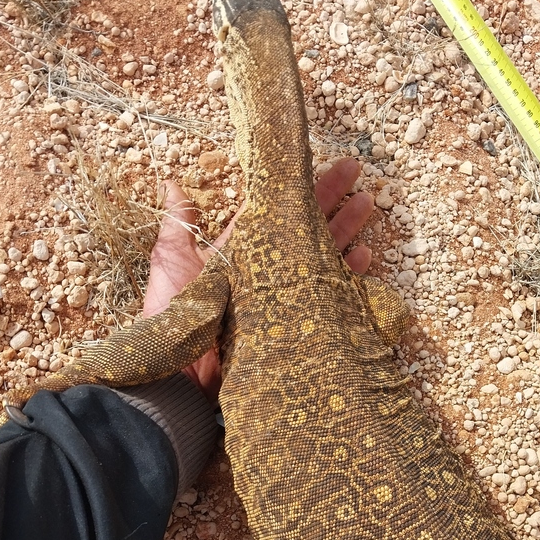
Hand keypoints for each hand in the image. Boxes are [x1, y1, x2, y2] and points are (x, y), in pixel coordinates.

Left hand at [145, 157, 374, 403]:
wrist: (181, 377)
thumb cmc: (172, 319)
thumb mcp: (171, 264)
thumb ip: (179, 225)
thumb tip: (172, 180)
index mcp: (237, 255)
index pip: (272, 213)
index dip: (294, 188)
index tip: (316, 162)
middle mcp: (264, 273)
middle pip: (302, 229)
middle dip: (329, 199)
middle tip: (355, 170)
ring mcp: (283, 299)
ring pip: (320, 257)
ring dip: (344, 231)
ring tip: (368, 205)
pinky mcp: (296, 324)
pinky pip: (328, 298)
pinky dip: (348, 279)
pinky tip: (366, 258)